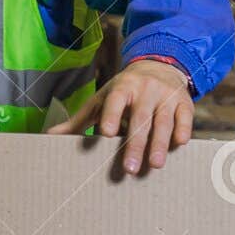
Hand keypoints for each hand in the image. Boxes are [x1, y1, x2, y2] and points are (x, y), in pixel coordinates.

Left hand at [47, 59, 193, 174]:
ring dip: (159, 144)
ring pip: (163, 121)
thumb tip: (49, 136)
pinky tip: (178, 145)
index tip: (106, 133)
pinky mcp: (184, 102)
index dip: (111, 115)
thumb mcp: (101, 100)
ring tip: (156, 165)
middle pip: (140, 119)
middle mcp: (145, 90)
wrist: (159, 66)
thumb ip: (79, 120)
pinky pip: (184, 118)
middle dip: (135, 144)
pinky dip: (182, 130)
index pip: (115, 102)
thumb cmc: (123, 91)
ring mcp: (166, 96)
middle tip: (130, 169)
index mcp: (122, 88)